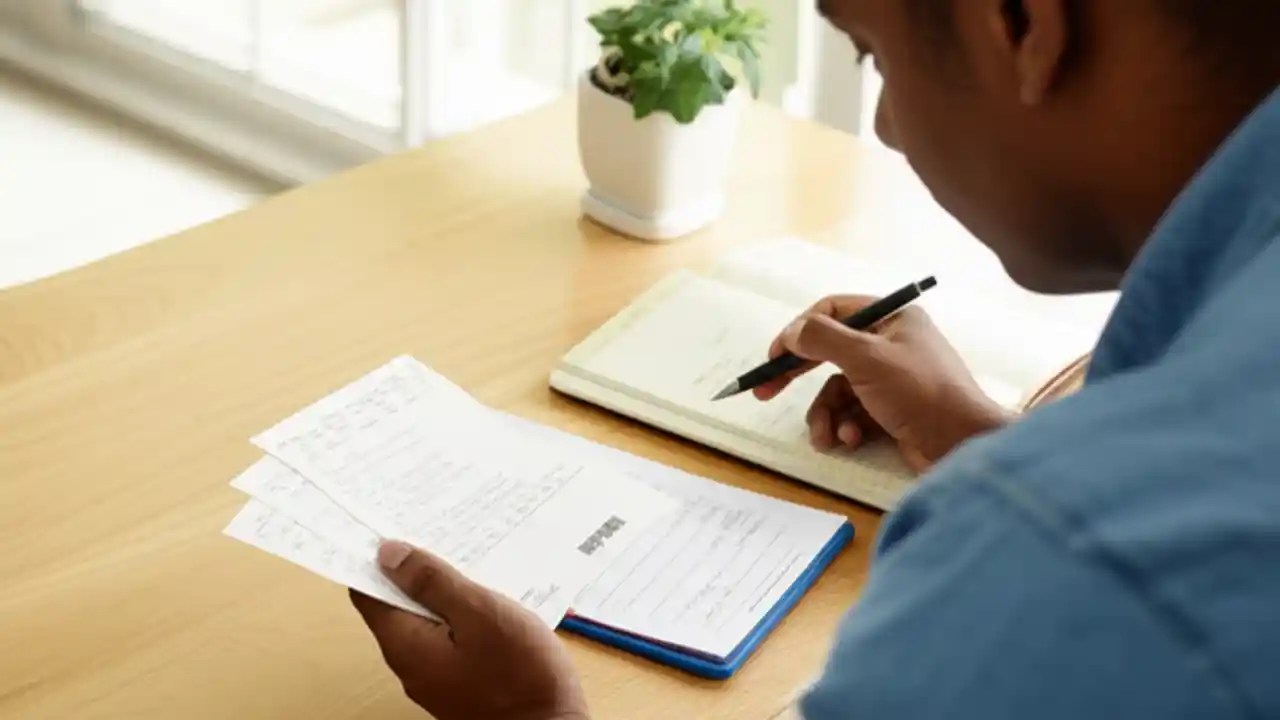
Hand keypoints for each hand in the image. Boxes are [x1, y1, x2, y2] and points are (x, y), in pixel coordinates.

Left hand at [351, 541, 588, 719]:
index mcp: (406, 644)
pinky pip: (448, 637)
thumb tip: (387, 554)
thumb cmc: (520, 675)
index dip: (374, 559)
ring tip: (467, 557)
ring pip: (425, 620)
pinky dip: (458, 612)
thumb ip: (433, 583)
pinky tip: (484, 596)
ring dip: (440, 590)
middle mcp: (411, 664)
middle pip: (395, 605)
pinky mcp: (461, 680)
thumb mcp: (480, 614)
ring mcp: (436, 676)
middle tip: (437, 531)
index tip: (391, 526)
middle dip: (412, 569)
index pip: (367, 594)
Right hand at [754, 295, 1009, 470]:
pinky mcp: (892, 412)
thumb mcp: (867, 358)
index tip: (773, 356)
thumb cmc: (920, 393)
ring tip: (828, 435)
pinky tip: (852, 440)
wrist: (963, 446)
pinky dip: (845, 428)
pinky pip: (853, 413)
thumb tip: (791, 332)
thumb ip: (823, 339)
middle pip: (829, 352)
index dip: (799, 331)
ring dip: (826, 414)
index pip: (834, 311)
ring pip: (837, 390)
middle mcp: (891, 344)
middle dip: (797, 375)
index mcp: (892, 318)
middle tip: (764, 392)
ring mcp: (892, 380)